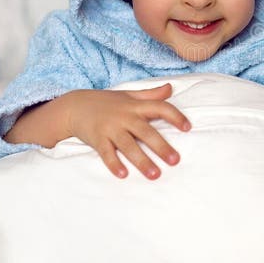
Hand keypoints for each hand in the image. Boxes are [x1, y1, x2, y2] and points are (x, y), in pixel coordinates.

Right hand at [64, 83, 190, 179]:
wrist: (75, 106)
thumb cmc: (106, 102)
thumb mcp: (129, 95)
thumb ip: (150, 94)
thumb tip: (171, 88)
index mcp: (135, 106)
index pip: (160, 108)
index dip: (175, 116)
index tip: (188, 127)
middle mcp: (125, 117)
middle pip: (146, 132)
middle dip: (161, 146)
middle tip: (175, 160)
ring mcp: (110, 128)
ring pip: (128, 146)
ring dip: (142, 161)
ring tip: (155, 175)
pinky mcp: (97, 138)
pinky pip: (106, 153)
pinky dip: (114, 164)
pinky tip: (123, 175)